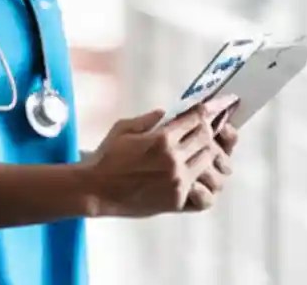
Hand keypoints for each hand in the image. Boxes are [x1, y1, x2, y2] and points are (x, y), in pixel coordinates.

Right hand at [82, 95, 238, 217]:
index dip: (204, 111)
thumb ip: (149, 119)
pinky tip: (194, 170)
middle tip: (204, 126)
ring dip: (205, 151)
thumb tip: (168, 113)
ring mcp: (178, 181)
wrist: (96, 190)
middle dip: (206, 129)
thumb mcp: (124, 128)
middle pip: (206, 138)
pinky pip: (202, 186)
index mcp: (161, 139)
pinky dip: (201, 175)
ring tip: (198, 148)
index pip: (195, 119)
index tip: (209, 107)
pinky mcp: (177, 199)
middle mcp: (174, 159)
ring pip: (208, 160)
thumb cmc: (106, 157)